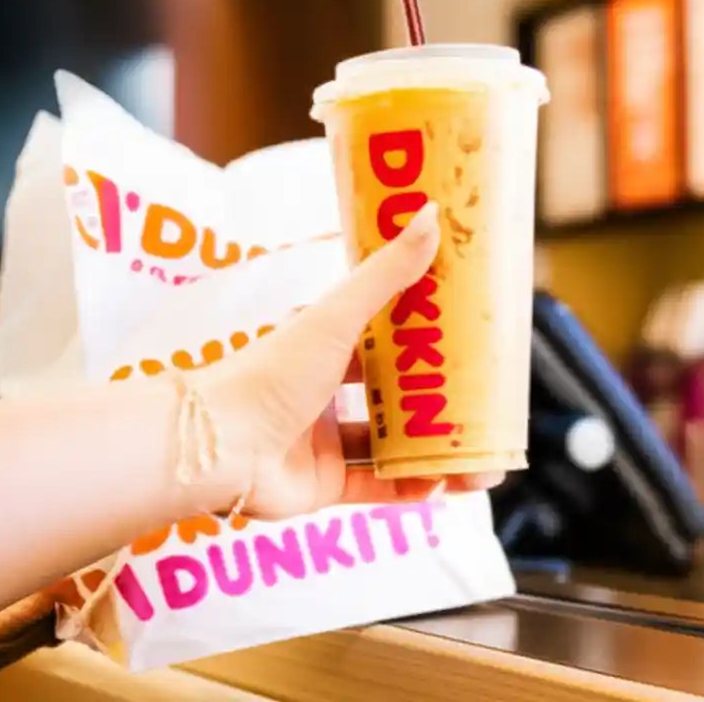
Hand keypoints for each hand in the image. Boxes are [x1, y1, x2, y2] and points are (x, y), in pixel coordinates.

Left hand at [185, 203, 505, 518]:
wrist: (218, 447)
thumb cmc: (270, 373)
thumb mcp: (336, 318)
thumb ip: (386, 274)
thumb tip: (432, 215)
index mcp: (323, 349)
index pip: (382, 341)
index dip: (423, 343)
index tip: (466, 343)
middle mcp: (324, 395)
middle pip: (394, 398)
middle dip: (439, 406)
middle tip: (484, 406)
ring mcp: (324, 441)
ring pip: (391, 448)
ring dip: (434, 453)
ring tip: (478, 456)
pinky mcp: (324, 484)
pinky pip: (377, 488)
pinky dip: (412, 489)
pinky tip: (444, 484)